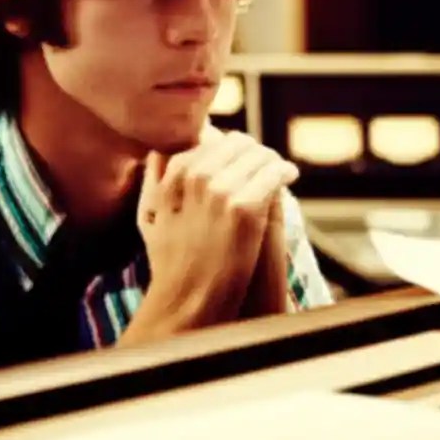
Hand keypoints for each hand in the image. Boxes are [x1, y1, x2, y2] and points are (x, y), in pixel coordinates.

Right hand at [120, 131, 298, 343]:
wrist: (186, 299)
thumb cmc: (171, 264)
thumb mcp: (150, 217)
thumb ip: (154, 182)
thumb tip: (157, 155)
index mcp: (175, 174)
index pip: (210, 139)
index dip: (229, 148)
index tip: (241, 156)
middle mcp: (196, 175)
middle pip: (237, 144)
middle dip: (253, 152)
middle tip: (266, 161)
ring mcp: (220, 190)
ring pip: (259, 155)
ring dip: (272, 160)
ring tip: (281, 169)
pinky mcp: (244, 207)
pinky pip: (274, 173)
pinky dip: (284, 172)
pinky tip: (289, 176)